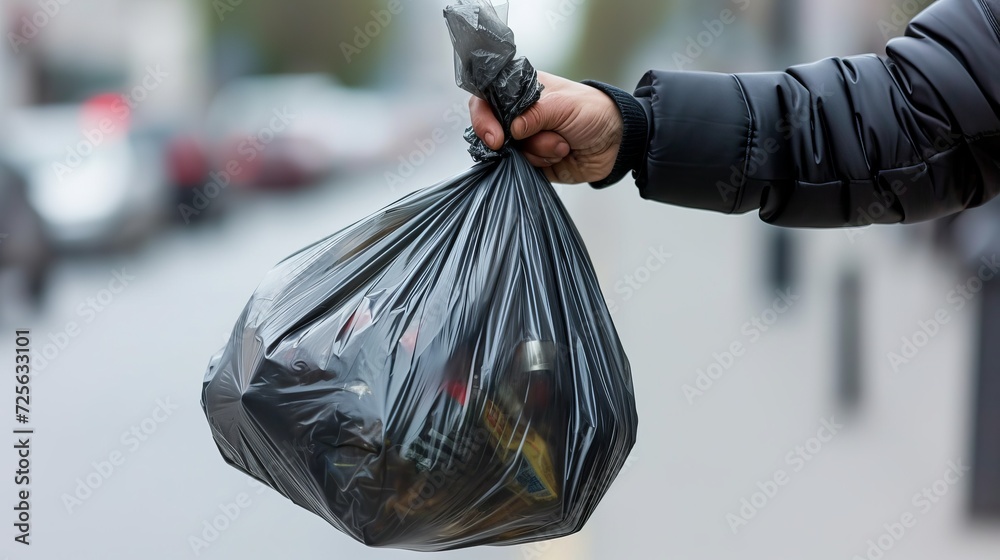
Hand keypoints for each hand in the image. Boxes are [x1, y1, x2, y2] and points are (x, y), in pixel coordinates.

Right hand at [469, 71, 622, 183]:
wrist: (618, 142)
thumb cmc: (594, 112)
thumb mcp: (564, 104)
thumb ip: (535, 113)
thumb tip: (512, 128)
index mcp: (523, 92)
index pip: (487, 100)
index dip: (484, 118)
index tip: (495, 137)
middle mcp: (520, 115)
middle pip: (494, 131)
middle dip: (513, 140)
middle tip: (527, 141)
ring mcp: (526, 140)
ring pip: (512, 153)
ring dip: (539, 151)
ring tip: (562, 144)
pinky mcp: (535, 161)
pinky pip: (524, 167)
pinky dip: (543, 163)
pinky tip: (561, 155)